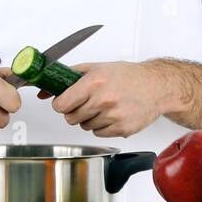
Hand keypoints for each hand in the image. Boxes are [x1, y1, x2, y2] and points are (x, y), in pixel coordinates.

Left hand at [44, 61, 166, 137]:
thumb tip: (45, 90)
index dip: (60, 104)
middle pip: (71, 118)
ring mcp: (113, 116)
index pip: (62, 104)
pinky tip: (111, 114)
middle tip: (86, 102)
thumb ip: (69, 77)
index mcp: (94, 82)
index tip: (64, 102)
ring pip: (84, 126)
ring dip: (89, 118)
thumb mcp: (97, 68)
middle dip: (75, 111)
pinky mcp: (121, 129)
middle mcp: (103, 100)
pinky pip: (98, 133)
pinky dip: (102, 126)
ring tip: (103, 106)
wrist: (156, 87)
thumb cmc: (128, 76)